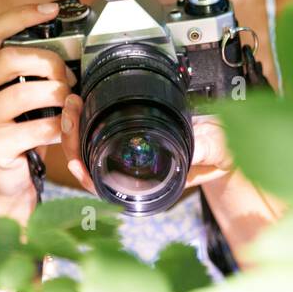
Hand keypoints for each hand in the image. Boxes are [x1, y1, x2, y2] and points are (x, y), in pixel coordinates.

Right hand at [0, 2, 77, 202]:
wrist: (3, 181)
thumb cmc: (15, 128)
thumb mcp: (14, 91)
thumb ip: (25, 67)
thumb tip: (65, 43)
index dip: (23, 15)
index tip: (51, 9)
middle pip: (9, 58)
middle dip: (48, 61)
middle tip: (66, 75)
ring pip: (24, 92)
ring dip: (57, 94)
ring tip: (68, 101)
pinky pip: (38, 128)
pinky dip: (61, 125)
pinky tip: (65, 127)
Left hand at [58, 100, 232, 195]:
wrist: (221, 144)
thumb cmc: (218, 153)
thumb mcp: (215, 151)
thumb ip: (204, 151)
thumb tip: (191, 149)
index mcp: (148, 185)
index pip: (108, 187)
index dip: (87, 177)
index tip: (76, 161)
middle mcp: (132, 173)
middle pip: (88, 164)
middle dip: (72, 140)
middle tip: (71, 111)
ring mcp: (126, 155)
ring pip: (88, 148)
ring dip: (75, 127)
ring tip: (73, 104)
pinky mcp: (127, 136)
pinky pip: (97, 133)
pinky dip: (86, 120)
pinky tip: (83, 105)